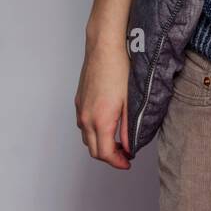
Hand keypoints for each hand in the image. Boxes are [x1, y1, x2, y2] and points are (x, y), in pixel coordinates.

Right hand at [75, 36, 131, 169]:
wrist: (104, 47)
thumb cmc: (120, 70)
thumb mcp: (130, 101)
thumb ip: (129, 128)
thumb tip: (129, 146)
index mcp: (101, 120)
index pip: (105, 153)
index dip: (117, 162)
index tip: (128, 162)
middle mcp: (87, 117)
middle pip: (93, 149)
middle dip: (109, 156)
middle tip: (125, 154)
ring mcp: (81, 109)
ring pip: (87, 137)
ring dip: (100, 144)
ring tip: (117, 141)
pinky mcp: (79, 100)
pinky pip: (83, 124)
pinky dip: (94, 131)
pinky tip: (106, 124)